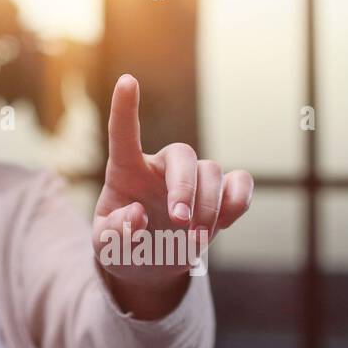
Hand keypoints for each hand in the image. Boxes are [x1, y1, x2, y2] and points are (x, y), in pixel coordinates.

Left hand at [92, 74, 253, 316]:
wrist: (150, 267)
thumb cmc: (123, 248)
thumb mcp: (106, 248)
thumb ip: (115, 232)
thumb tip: (137, 213)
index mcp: (125, 172)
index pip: (123, 133)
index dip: (124, 107)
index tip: (126, 81)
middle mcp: (160, 168)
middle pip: (181, 153)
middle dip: (184, 187)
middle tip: (179, 220)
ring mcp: (193, 179)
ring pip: (211, 171)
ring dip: (208, 207)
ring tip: (195, 240)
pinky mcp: (220, 195)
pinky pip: (240, 183)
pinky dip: (238, 201)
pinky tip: (227, 223)